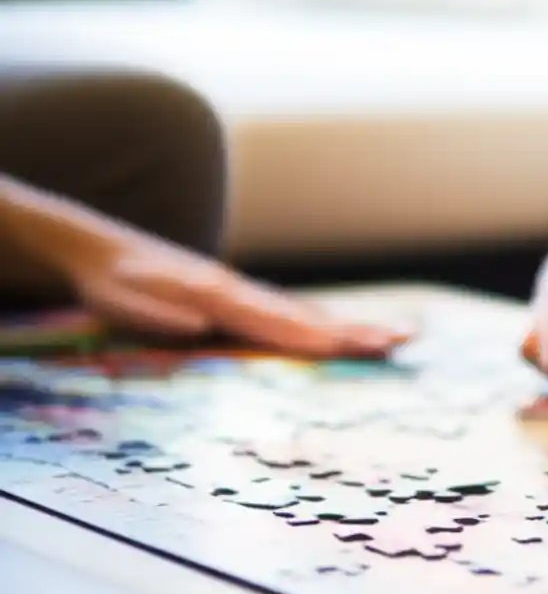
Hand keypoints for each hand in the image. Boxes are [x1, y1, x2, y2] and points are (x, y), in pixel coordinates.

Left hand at [63, 228, 406, 357]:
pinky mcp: (237, 297)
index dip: (318, 337)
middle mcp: (240, 291)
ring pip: (306, 313)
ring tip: (398, 335)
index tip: (359, 347)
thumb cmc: (109, 281)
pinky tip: (342, 334)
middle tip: (405, 340)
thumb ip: (160, 313)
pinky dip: (324, 323)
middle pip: (307, 315)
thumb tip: (201, 322)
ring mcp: (242, 292)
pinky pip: (291, 313)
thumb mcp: (120, 300)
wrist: (96, 246)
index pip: (278, 321)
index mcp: (218, 296)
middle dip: (357, 329)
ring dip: (352, 326)